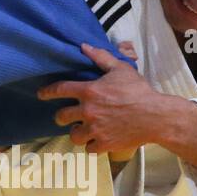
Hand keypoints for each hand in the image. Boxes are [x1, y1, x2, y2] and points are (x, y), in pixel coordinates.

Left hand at [38, 42, 163, 153]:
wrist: (155, 116)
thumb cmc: (139, 91)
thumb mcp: (121, 69)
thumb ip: (101, 58)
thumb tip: (84, 46)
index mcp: (90, 91)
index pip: (60, 90)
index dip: (47, 92)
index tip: (41, 94)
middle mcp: (88, 112)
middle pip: (61, 117)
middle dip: (61, 117)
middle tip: (65, 117)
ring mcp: (95, 130)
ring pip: (73, 136)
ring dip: (76, 133)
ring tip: (81, 130)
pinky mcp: (104, 144)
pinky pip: (89, 149)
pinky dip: (91, 145)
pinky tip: (96, 140)